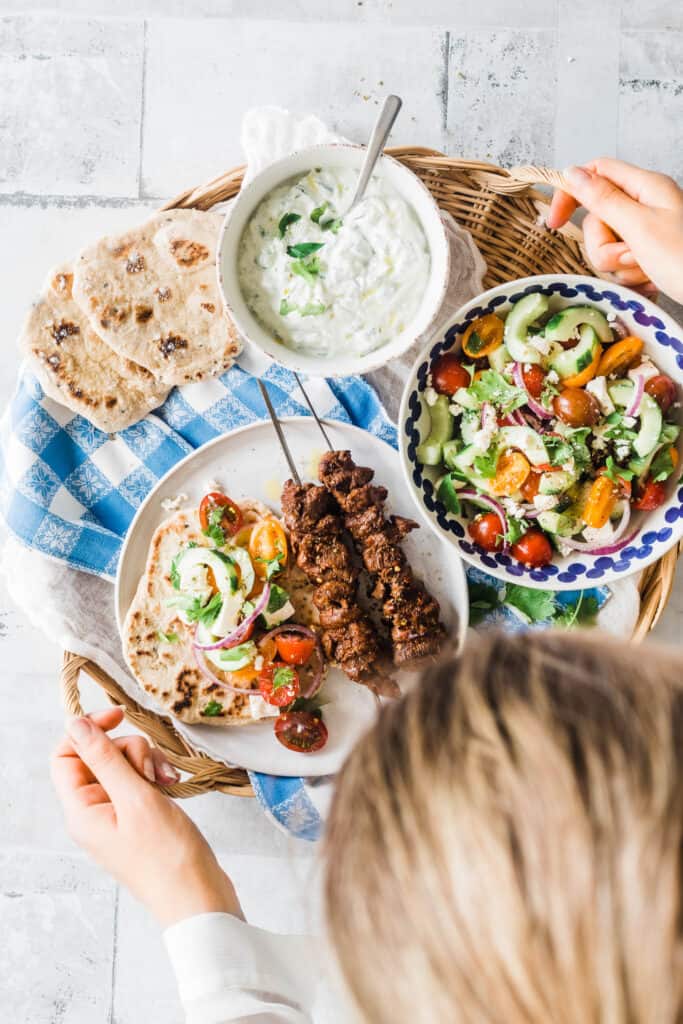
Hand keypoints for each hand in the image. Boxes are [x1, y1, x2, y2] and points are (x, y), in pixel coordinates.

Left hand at [51, 708, 241, 926]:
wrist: (198, 897)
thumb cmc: (167, 856)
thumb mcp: (136, 798)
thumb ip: (105, 758)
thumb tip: (75, 724)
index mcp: (81, 812)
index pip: (65, 756)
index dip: (88, 731)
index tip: (120, 716)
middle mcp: (93, 814)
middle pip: (98, 757)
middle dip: (129, 750)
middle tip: (152, 768)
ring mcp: (116, 817)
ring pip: (122, 767)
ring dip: (147, 763)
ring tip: (167, 780)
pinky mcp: (137, 820)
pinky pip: (138, 784)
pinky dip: (156, 777)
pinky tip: (172, 785)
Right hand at [547, 159, 682, 302]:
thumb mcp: (640, 227)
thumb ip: (603, 200)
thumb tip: (572, 173)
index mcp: (645, 187)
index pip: (595, 173)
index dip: (571, 194)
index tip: (554, 223)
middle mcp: (646, 206)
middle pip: (597, 219)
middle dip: (604, 245)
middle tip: (631, 254)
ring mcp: (648, 233)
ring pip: (606, 247)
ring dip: (619, 266)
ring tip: (647, 270)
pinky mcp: (649, 257)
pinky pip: (621, 267)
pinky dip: (631, 278)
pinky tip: (651, 283)